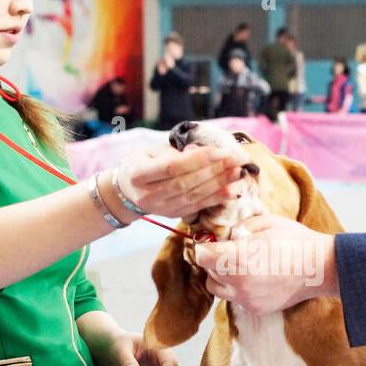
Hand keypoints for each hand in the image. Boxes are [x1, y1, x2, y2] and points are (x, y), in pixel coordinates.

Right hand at [114, 142, 244, 218]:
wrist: (127, 192)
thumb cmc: (142, 165)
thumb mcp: (151, 152)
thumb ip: (174, 152)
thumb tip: (200, 151)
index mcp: (139, 174)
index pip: (173, 167)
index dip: (199, 159)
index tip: (222, 151)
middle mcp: (149, 194)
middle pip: (186, 183)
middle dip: (215, 171)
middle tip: (237, 161)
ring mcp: (161, 208)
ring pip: (194, 196)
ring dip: (220, 185)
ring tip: (239, 173)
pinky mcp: (173, 214)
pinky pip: (198, 207)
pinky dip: (216, 199)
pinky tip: (233, 191)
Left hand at [191, 214, 336, 314]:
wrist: (320, 268)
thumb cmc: (295, 241)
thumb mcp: (264, 223)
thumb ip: (238, 229)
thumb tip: (225, 238)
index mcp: (239, 259)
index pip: (201, 255)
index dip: (204, 246)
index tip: (210, 242)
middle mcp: (239, 283)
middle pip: (208, 272)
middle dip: (214, 260)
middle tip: (229, 250)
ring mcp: (247, 299)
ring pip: (218, 288)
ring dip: (222, 276)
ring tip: (240, 265)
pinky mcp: (256, 309)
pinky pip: (235, 298)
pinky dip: (238, 288)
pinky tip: (255, 277)